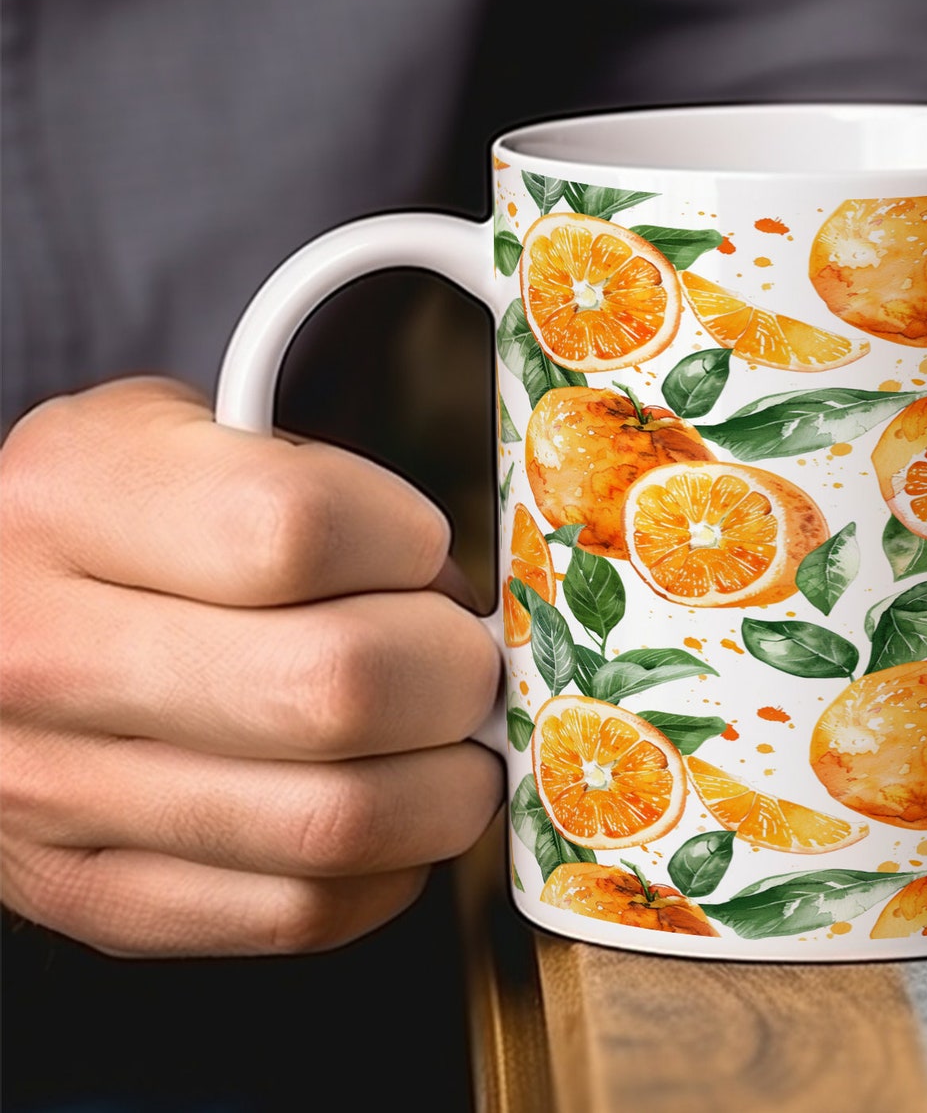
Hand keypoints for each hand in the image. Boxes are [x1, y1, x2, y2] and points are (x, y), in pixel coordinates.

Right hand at [0, 379, 501, 955]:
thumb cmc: (124, 517)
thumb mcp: (191, 434)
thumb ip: (319, 485)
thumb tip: (464, 596)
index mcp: (75, 496)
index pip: (301, 528)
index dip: (409, 542)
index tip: (422, 550)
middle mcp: (43, 650)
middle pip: (336, 687)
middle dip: (454, 671)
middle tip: (464, 657)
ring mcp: (54, 790)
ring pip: (334, 820)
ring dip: (445, 783)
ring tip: (448, 739)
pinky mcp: (88, 894)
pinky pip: (297, 912)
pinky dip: (388, 868)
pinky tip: (389, 806)